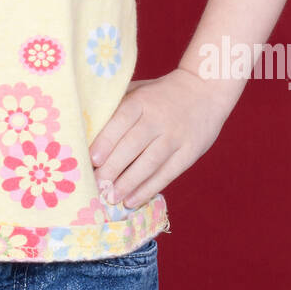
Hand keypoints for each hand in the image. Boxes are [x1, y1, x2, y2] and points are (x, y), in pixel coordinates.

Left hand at [89, 68, 231, 209]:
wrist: (205, 89)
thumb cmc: (160, 93)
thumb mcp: (139, 89)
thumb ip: (117, 105)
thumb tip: (85, 128)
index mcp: (143, 100)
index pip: (122, 120)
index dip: (106, 140)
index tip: (92, 159)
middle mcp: (159, 118)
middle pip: (133, 145)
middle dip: (112, 168)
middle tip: (96, 185)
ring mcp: (176, 136)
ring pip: (150, 163)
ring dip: (129, 183)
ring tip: (111, 198)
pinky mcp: (190, 152)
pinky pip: (167, 173)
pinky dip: (149, 189)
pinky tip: (132, 200)